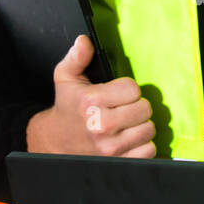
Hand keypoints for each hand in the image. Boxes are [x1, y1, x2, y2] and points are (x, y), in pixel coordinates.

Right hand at [25, 35, 156, 157]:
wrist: (55, 142)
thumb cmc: (66, 108)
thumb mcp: (66, 78)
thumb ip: (77, 58)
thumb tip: (84, 41)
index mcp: (91, 101)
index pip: (133, 89)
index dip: (127, 90)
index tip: (117, 94)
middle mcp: (102, 125)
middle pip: (144, 109)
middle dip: (136, 107)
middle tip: (123, 109)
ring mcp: (111, 147)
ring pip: (149, 129)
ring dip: (141, 126)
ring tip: (126, 125)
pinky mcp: (118, 162)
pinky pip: (148, 150)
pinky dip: (142, 146)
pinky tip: (129, 140)